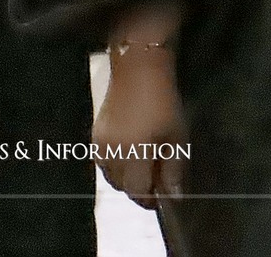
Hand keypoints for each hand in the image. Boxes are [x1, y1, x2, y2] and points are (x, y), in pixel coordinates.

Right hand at [96, 48, 188, 206]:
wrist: (138, 72)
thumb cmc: (163, 103)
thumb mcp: (176, 136)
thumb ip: (173, 170)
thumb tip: (174, 197)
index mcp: (134, 153)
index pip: (137, 190)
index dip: (150, 199)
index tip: (162, 198)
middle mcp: (112, 153)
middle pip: (123, 187)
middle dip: (139, 188)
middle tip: (156, 179)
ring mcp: (100, 146)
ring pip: (111, 177)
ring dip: (127, 178)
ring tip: (144, 166)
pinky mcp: (94, 138)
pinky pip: (104, 163)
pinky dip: (117, 166)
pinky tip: (130, 154)